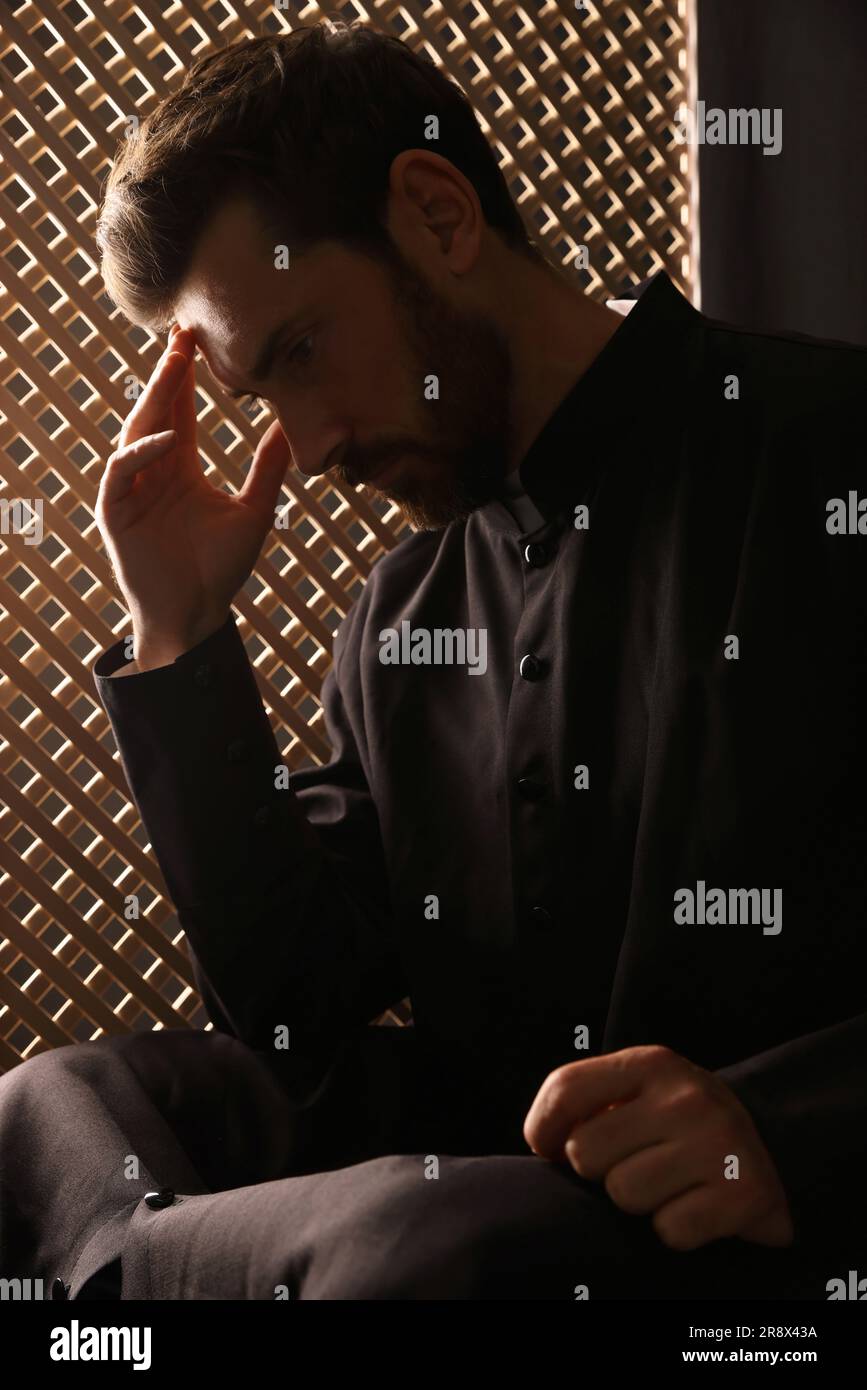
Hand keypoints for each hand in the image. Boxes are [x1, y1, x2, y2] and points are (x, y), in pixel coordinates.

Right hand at [95, 324, 291, 658]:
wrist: (196, 614)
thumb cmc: (220, 568)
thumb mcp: (254, 510)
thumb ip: (267, 469)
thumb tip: (291, 429)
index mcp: (179, 466)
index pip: (180, 410)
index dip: (186, 375)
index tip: (198, 339)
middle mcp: (152, 471)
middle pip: (156, 410)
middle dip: (168, 373)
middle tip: (184, 335)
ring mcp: (130, 490)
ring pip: (135, 432)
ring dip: (153, 400)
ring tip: (174, 368)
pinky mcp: (116, 513)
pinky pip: (121, 474)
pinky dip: (141, 453)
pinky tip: (168, 437)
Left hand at [523, 1044, 793, 1251]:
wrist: (777, 1144)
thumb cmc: (682, 1121)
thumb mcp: (641, 1089)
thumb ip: (591, 1100)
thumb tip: (543, 1142)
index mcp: (652, 1063)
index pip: (565, 1089)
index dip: (542, 1128)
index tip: (548, 1148)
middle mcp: (685, 1097)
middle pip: (585, 1153)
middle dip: (599, 1169)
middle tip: (632, 1163)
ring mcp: (716, 1144)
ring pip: (624, 1195)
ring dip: (640, 1201)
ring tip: (670, 1183)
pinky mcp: (741, 1193)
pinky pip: (669, 1231)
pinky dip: (676, 1228)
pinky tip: (696, 1205)